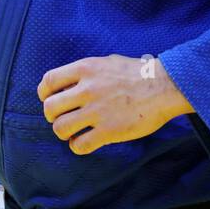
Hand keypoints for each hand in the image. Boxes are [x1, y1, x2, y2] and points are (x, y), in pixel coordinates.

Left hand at [36, 53, 193, 154]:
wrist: (165, 87)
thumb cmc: (139, 73)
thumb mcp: (109, 62)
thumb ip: (88, 72)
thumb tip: (71, 82)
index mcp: (86, 69)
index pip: (49, 81)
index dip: (44, 93)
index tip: (49, 99)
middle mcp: (87, 89)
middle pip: (50, 108)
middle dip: (52, 116)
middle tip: (63, 118)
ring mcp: (97, 111)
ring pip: (61, 128)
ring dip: (63, 133)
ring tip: (73, 132)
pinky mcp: (109, 131)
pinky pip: (80, 145)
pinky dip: (77, 146)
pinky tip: (85, 142)